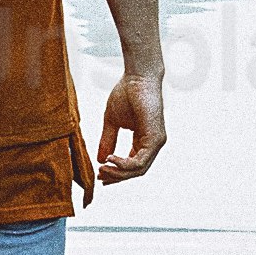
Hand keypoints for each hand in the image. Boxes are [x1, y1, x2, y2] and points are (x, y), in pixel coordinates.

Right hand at [95, 66, 169, 185]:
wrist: (137, 77)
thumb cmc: (126, 94)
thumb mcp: (112, 122)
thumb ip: (108, 141)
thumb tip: (101, 160)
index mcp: (143, 141)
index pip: (132, 166)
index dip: (116, 173)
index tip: (99, 175)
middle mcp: (152, 144)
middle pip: (136, 171)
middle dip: (116, 177)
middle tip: (99, 176)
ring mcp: (156, 142)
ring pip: (139, 170)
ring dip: (119, 173)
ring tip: (103, 169)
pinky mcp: (156, 139)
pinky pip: (140, 161)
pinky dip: (124, 164)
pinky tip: (111, 160)